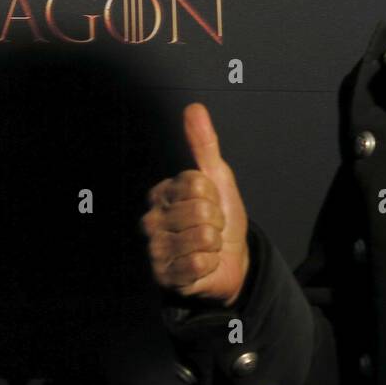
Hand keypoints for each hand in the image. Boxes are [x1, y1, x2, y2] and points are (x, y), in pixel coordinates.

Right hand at [140, 103, 250, 305]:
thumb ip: (204, 144)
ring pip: (201, 237)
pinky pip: (197, 264)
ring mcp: (156, 249)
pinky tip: (202, 264)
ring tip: (207, 246)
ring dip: (214, 244)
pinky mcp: (164, 275)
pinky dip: (209, 264)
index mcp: (162, 194)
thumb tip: (194, 108)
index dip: (214, 195)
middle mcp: (152, 220)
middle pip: (200, 211)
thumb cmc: (222, 217)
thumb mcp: (218, 178)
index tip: (211, 203)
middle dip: (216, 221)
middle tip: (211, 227)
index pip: (196, 183)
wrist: (233, 259)